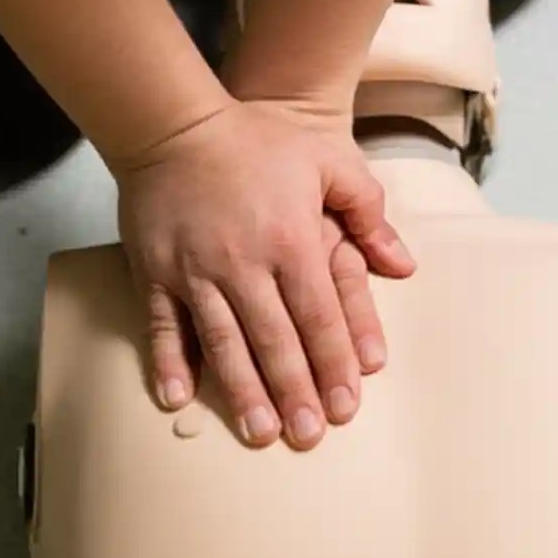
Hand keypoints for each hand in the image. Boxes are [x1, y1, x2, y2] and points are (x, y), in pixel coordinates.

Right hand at [114, 101, 414, 449]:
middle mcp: (244, 263)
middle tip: (308, 436)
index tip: (345, 406)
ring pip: (223, 342)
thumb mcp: (328, 159)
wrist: (175, 121)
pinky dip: (170, 363)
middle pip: (275, 340)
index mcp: (292, 240)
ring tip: (258, 432)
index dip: (334, 365)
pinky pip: (163, 325)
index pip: (320, 317)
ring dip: (242, 390)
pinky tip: (178, 399)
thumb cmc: (256, 139)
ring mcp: (195, 270)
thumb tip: (403, 264)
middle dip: (294, 392)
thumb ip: (368, 211)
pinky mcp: (155, 270)